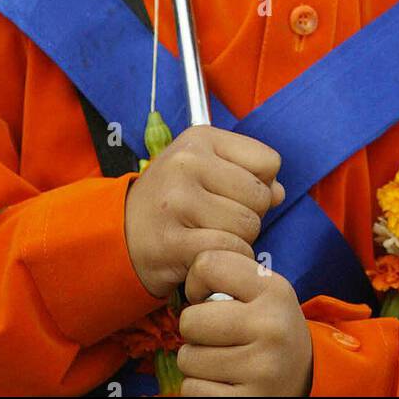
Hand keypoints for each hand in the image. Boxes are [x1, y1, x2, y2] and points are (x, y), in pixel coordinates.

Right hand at [124, 126, 284, 300]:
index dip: (260, 185)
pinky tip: (204, 254)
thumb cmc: (172, 199)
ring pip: (247, 226)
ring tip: (208, 236)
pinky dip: (225, 259)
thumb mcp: (205, 169)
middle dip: (249, 216)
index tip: (234, 194)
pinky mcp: (171, 241)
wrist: (119, 233)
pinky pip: (227, 250)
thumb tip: (279, 193)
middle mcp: (186, 163)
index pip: (268, 162)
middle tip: (217, 220)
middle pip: (260, 198)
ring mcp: (176, 201)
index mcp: (200, 139)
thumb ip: (248, 174)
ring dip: (237, 241)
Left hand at [176, 249, 313, 396]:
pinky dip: (200, 388)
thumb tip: (186, 276)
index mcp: (274, 289)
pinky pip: (192, 390)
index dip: (197, 282)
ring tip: (223, 360)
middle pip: (189, 320)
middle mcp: (271, 327)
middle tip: (217, 335)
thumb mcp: (264, 289)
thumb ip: (229, 274)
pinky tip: (224, 383)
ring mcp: (261, 369)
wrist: (307, 376)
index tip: (209, 298)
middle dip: (194, 329)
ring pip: (187, 359)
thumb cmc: (270, 326)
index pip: (206, 265)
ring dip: (197, 361)